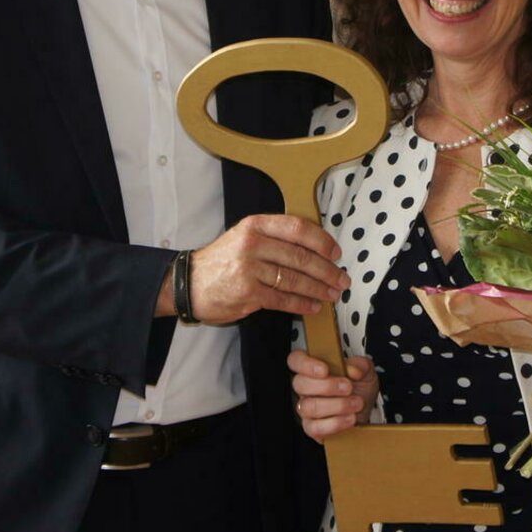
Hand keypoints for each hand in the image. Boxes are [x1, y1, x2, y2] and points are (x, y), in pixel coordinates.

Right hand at [187, 215, 346, 323]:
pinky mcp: (248, 294)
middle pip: (301, 257)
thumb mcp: (244, 237)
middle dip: (327, 271)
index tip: (336, 253)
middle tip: (342, 280)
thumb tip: (315, 248)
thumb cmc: (222, 261)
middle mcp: (253, 244)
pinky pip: (283, 299)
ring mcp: (250, 269)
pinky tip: (313, 306)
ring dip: (319, 289)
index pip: (298, 228)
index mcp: (255, 225)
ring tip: (333, 295)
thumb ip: (275, 238)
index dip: (322, 241)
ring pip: (295, 279)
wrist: (189, 284)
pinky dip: (301, 304)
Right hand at [287, 348, 378, 442]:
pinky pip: (315, 427)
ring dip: (336, 405)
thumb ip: (360, 365)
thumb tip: (352, 369)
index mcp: (313, 369)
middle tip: (348, 387)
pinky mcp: (312, 428)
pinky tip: (349, 418)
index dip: (305, 364)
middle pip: (300, 384)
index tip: (325, 369)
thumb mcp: (366, 371)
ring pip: (308, 406)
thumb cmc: (359, 389)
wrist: (366, 412)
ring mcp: (306, 409)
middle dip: (327, 386)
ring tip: (355, 404)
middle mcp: (306, 389)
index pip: (295, 360)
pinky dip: (335, 423)